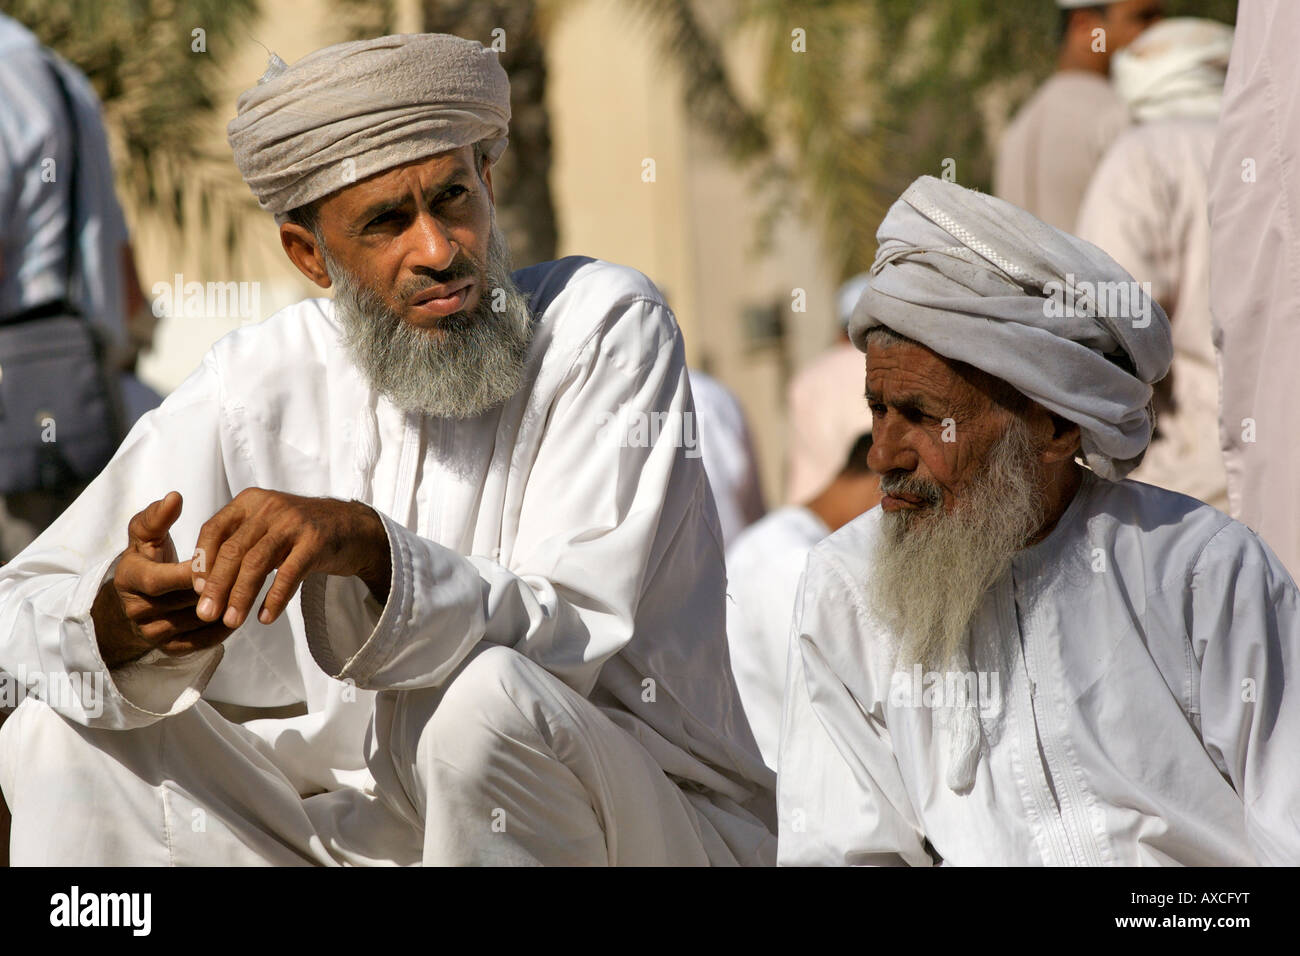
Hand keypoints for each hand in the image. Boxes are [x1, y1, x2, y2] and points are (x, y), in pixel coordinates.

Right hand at [92, 491, 233, 668]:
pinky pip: (202, 642)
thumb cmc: (148, 557)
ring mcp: (152, 633)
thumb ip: (158, 516)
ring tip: (252, 589)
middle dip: (216, 588)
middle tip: (250, 574)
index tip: (223, 558)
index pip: (161, 580)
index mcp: (129, 578)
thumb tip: (175, 497)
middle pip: (184, 602)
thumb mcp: (146, 534)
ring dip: (225, 607)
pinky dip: (224, 627)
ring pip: (196, 622)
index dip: (191, 571)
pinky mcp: (169, 649)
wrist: (140, 597)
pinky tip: (241, 608)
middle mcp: (136, 610)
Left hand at [190, 488, 390, 630]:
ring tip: (232, 622)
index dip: (202, 562)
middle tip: (206, 614)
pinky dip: (275, 598)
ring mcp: (294, 522)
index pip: (214, 530)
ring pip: (257, 563)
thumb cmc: (301, 533)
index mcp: (250, 502)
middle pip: (233, 550)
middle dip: (217, 585)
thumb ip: (237, 544)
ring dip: (241, 596)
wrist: (353, 527)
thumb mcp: (266, 528)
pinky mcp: (316, 540)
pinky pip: (290, 573)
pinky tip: (266, 616)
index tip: (197, 590)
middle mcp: (269, 507)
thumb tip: (202, 584)